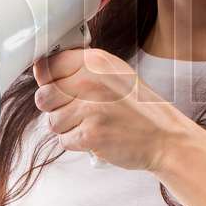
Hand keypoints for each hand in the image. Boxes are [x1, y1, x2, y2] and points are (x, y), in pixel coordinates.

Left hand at [32, 47, 193, 172]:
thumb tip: (41, 70)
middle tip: (78, 111)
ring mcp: (89, 109)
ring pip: (52, 121)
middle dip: (55, 108)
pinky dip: (77, 143)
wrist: (164, 137)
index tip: (58, 88)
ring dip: (68, 128)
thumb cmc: (139, 107)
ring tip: (91, 124)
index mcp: (94, 62)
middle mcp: (89, 82)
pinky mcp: (90, 135)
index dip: (49, 81)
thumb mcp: (114, 73)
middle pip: (43, 97)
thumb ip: (80, 69)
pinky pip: (64, 141)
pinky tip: (96, 136)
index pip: (47, 66)